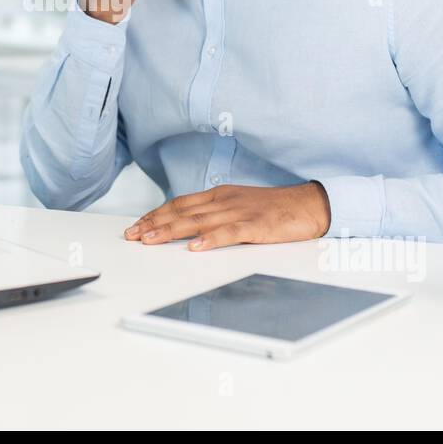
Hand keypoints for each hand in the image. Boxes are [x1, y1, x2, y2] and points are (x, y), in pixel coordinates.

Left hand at [123, 183, 331, 250]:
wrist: (310, 204)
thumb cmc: (276, 208)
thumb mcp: (240, 206)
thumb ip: (216, 214)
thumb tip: (190, 229)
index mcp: (220, 195)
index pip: (180, 203)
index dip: (157, 214)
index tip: (137, 225)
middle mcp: (225, 201)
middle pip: (182, 212)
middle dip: (154, 224)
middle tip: (132, 235)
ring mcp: (240, 212)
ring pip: (198, 222)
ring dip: (171, 231)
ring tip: (150, 240)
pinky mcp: (256, 226)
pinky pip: (229, 233)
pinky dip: (210, 240)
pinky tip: (195, 247)